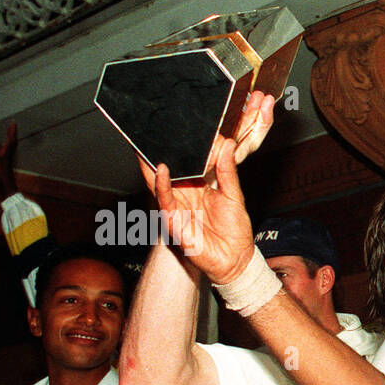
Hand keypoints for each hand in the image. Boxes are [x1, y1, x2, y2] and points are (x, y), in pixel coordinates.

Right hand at [139, 92, 274, 283]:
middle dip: (161, 149)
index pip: (188, 160)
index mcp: (199, 185)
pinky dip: (161, 184)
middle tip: (154, 126)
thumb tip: (225, 143)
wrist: (235, 260)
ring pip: (160, 180)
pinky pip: (164, 198)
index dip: (185, 145)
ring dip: (153, 162)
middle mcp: (185, 193)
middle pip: (170, 167)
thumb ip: (228, 170)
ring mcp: (177, 205)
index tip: (184, 124)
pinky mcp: (174, 219)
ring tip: (148, 141)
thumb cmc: (234, 231)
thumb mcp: (234, 194)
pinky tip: (161, 169)